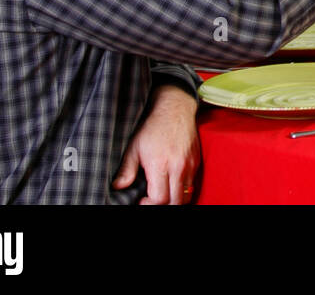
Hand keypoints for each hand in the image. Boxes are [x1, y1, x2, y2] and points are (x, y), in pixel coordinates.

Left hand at [112, 84, 200, 203]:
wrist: (175, 109)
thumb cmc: (153, 126)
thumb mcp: (134, 147)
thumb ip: (126, 169)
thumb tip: (118, 186)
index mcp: (160, 165)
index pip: (160, 199)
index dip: (150, 204)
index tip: (143, 200)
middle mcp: (177, 167)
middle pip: (175, 202)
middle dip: (164, 205)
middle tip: (153, 199)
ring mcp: (189, 165)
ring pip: (186, 194)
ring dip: (175, 198)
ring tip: (163, 193)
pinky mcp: (196, 161)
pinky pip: (192, 183)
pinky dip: (183, 188)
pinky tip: (172, 182)